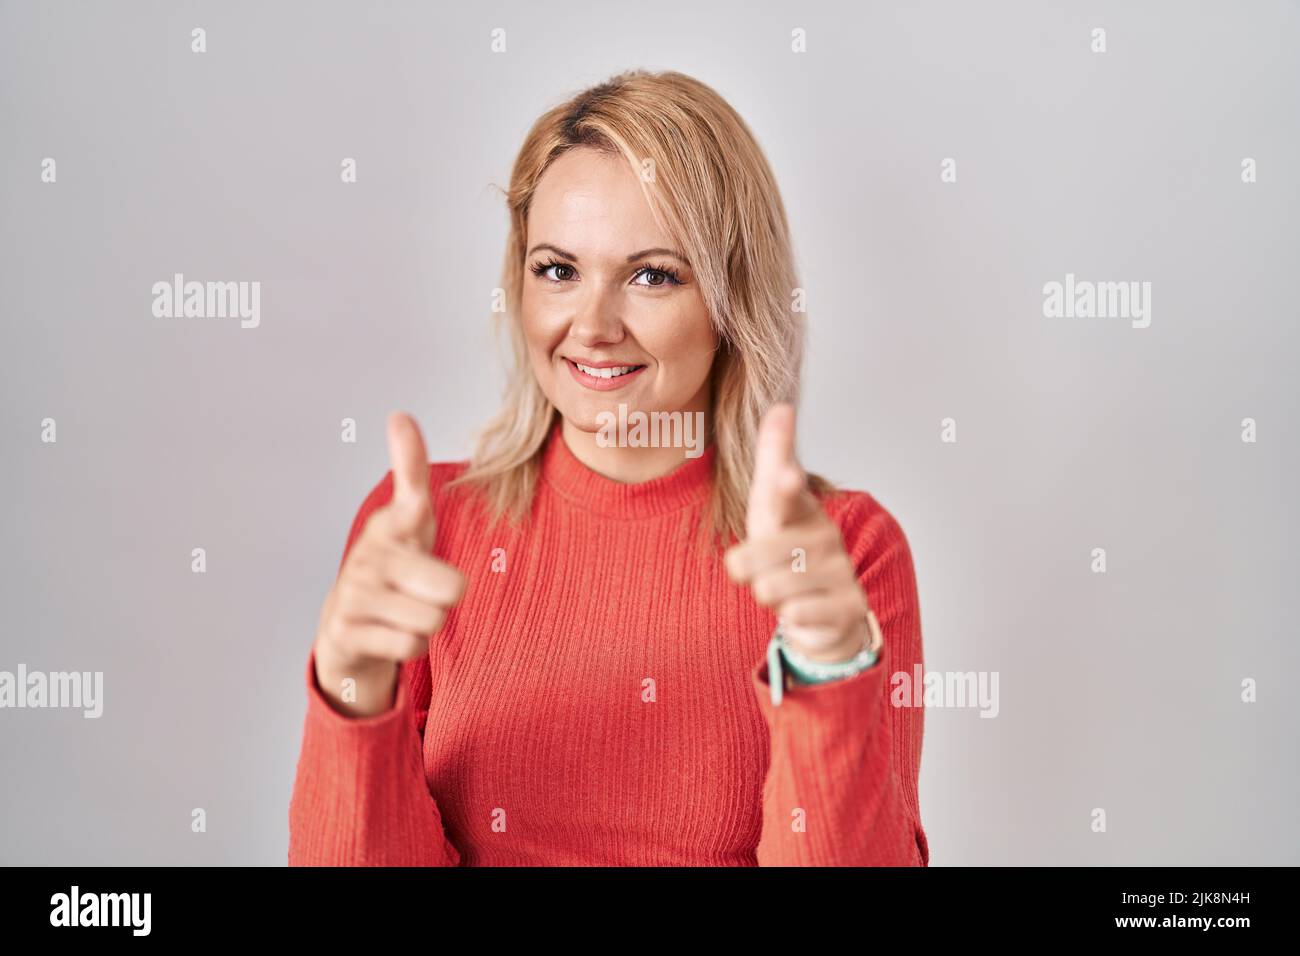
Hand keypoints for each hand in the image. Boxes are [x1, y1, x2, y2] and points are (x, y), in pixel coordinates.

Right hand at [312, 412, 466, 715]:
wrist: (347, 628)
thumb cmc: (393, 567)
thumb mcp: (410, 521)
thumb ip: (412, 471)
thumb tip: (399, 414)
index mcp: (392, 526)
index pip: (411, 502)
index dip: (414, 487)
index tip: (404, 441)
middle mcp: (370, 556)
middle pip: (452, 588)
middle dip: (448, 598)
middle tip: (426, 591)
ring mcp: (355, 594)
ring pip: (433, 619)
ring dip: (429, 623)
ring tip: (406, 611)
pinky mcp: (346, 631)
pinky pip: (411, 646)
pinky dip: (411, 646)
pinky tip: (391, 633)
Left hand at [724, 403, 871, 663]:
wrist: (826, 603)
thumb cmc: (789, 543)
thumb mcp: (770, 503)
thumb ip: (774, 457)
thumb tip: (781, 406)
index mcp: (802, 507)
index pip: (785, 495)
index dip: (783, 487)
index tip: (783, 476)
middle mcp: (826, 536)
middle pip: (758, 556)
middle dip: (747, 569)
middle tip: (760, 568)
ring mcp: (841, 571)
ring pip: (771, 589)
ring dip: (767, 595)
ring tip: (783, 588)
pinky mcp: (849, 607)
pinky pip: (799, 617)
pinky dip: (792, 619)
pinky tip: (804, 610)